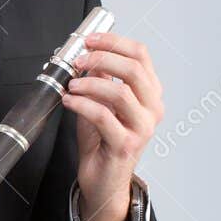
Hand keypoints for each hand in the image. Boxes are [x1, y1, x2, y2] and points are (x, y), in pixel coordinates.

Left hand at [63, 30, 163, 220]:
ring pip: (120, 92)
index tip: (89, 40)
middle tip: (78, 60)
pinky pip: (103, 116)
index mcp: (150, 94)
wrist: (102, 181)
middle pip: (134, 69)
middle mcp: (152, 109)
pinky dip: (82, 104)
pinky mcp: (126, 145)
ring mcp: (142, 128)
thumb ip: (99, 80)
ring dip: (89, 84)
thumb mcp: (99, 103)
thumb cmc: (101, 142)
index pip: (141, 55)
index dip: (114, 42)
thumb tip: (89, 54)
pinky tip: (69, 101)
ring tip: (71, 85)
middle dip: (101, 58)